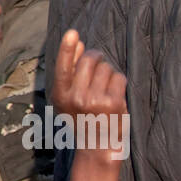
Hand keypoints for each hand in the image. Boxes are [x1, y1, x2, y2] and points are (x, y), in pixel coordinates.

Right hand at [50, 29, 127, 159]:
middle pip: (89, 60)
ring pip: (106, 68)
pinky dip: (120, 82)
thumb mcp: (68, 98)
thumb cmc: (83, 119)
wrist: (97, 147)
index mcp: (61, 95)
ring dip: (109, 73)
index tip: (73, 33)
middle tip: (99, 62)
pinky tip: (116, 94)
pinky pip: (119, 77)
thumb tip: (77, 42)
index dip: (67, 47)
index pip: (63, 66)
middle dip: (97, 58)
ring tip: (105, 87)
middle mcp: (77, 97)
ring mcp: (96, 100)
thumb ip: (71, 70)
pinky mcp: (114, 103)